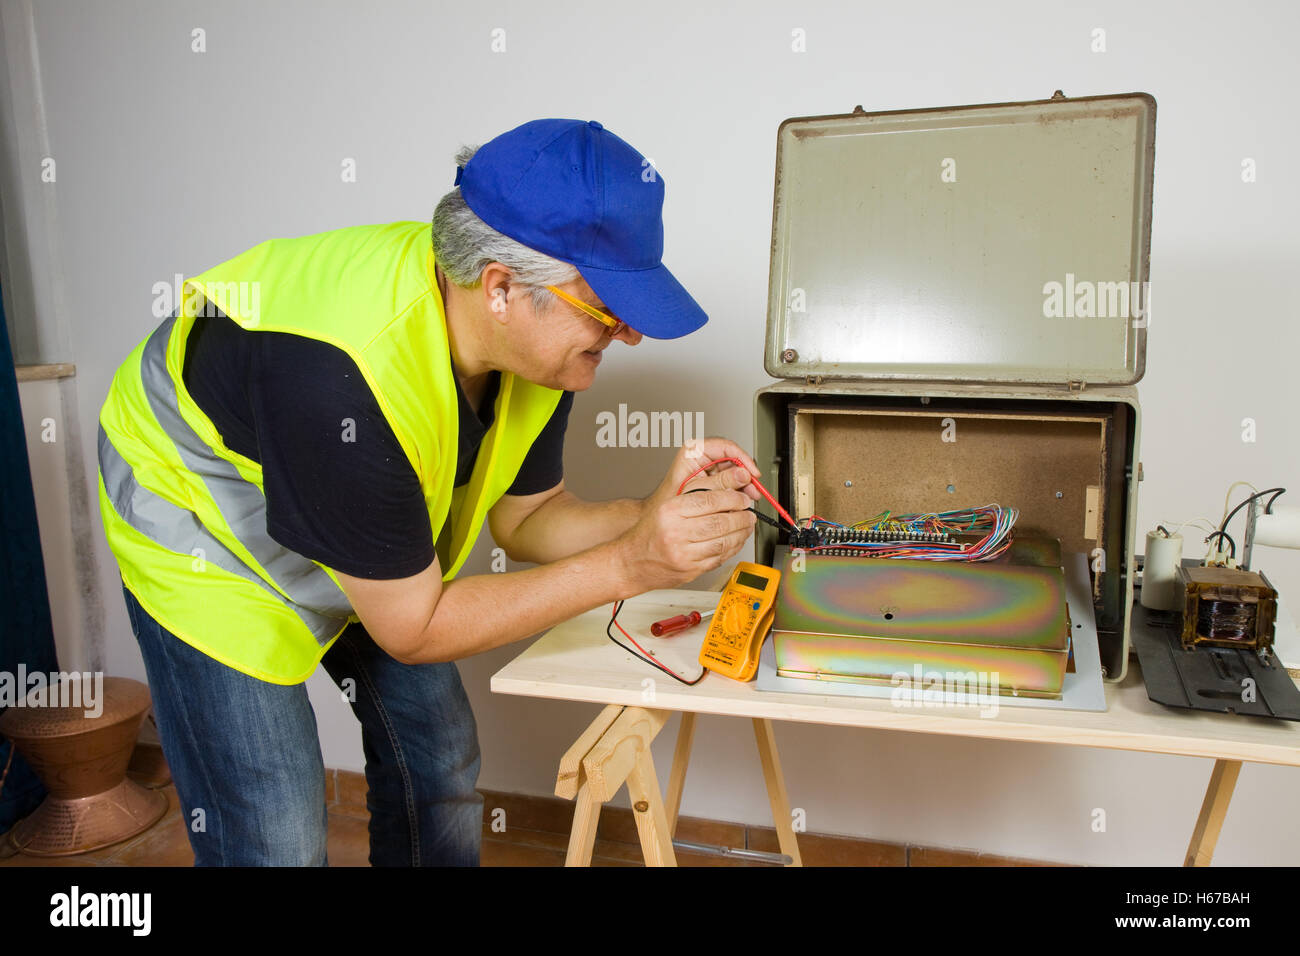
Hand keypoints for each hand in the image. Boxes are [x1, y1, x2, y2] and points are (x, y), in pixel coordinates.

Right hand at [614, 484, 756, 593]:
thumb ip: (697, 496)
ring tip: (746, 525)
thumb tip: (731, 489)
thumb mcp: (668, 505)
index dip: (733, 499)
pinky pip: (720, 557)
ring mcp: (684, 554)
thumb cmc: (651, 532)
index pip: (710, 500)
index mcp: (670, 511)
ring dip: (741, 533)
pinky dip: (733, 548)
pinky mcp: (691, 570)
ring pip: (724, 541)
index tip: (742, 498)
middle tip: (748, 512)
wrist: (633, 562)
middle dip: (741, 516)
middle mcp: (675, 532)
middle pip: (720, 522)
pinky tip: (736, 541)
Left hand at [642, 436, 762, 519]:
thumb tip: (743, 475)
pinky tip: (742, 501)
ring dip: (744, 485)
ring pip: (734, 472)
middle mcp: (702, 456)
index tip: (753, 473)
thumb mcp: (698, 489)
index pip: (726, 447)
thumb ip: (721, 482)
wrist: (662, 515)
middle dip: (746, 475)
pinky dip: (738, 491)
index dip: (744, 459)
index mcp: (694, 450)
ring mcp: (708, 467)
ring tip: (749, 498)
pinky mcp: (712, 479)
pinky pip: (731, 482)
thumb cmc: (670, 500)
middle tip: (754, 490)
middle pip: (733, 460)